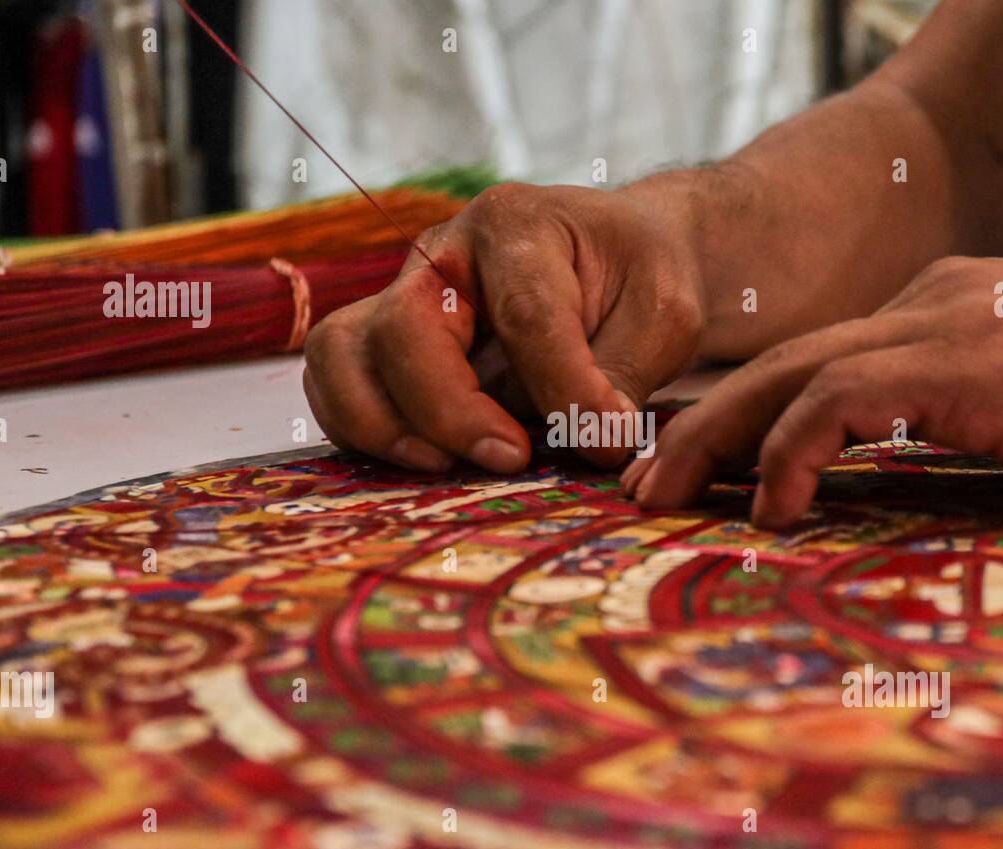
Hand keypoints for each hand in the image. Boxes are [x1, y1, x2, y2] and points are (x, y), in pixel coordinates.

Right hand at [303, 182, 702, 472]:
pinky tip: (425, 463)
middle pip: (405, 330)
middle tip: (511, 460)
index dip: (561, 387)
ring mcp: (402, 298)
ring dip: (380, 424)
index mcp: (517, 226)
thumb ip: (625, 375)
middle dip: (451, 411)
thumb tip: (592, 445)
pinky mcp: (386, 345)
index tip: (604, 441)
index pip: (524, 314)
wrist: (615, 261)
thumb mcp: (663, 314)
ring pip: (340, 355)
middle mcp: (442, 254)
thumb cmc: (638, 278)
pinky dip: (363, 431)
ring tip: (444, 468)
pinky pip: (339, 386)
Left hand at [623, 257, 1002, 526]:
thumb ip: (952, 422)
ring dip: (715, 438)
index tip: (693, 470)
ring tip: (666, 498)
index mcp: (940, 313)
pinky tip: (772, 505)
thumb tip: (882, 480)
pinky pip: (845, 397)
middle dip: (697, 424)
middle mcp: (931, 305)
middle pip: (779, 360)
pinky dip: (792, 450)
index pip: (812, 360)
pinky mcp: (973, 364)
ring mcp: (950, 327)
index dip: (739, 414)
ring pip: (791, 373)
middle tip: (638, 483)